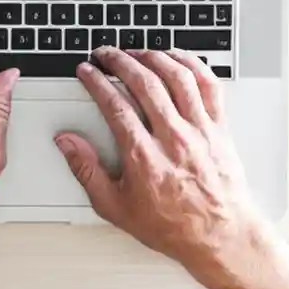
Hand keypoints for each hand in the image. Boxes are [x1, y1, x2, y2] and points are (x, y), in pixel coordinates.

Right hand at [56, 47, 267, 281]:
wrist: (221, 236)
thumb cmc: (173, 226)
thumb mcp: (116, 208)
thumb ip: (87, 171)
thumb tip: (67, 144)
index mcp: (145, 157)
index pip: (115, 105)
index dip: (96, 82)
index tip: (87, 72)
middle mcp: (174, 138)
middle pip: (145, 83)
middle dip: (120, 61)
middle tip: (106, 54)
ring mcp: (200, 130)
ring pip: (177, 77)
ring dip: (154, 57)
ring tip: (137, 51)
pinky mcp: (220, 128)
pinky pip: (209, 85)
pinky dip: (192, 64)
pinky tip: (178, 58)